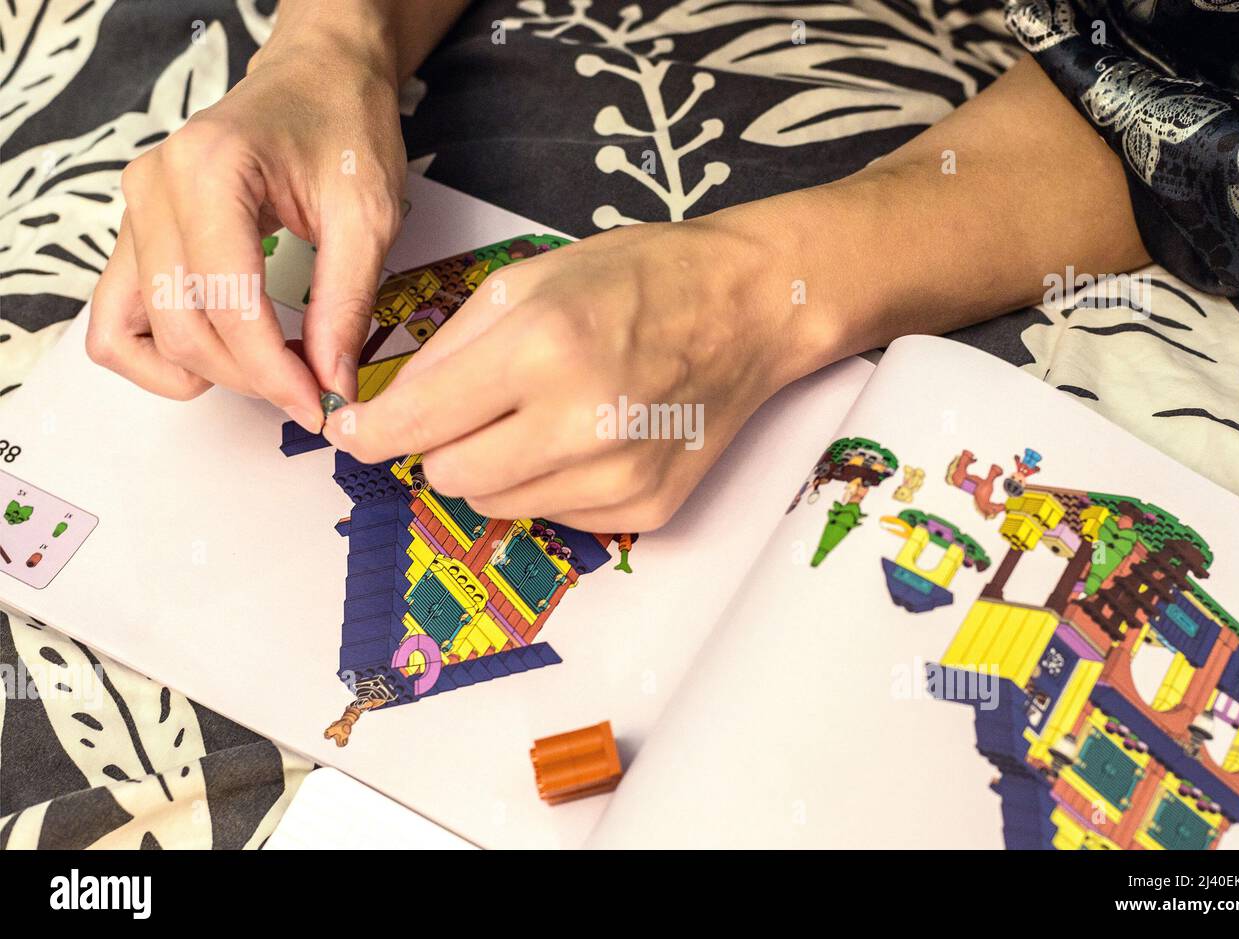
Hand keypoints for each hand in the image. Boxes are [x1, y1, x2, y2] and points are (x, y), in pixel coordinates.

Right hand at [86, 29, 406, 428]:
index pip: (228, 304)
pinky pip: (116, 320)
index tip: (320, 404)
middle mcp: (155, 188)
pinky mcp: (137, 234)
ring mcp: (136, 211)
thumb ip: (345, 305)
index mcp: (210, 171)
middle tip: (313, 386)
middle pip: (183, 326)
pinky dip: (158, 356)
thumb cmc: (344, 128)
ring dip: (207, 371)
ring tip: (271, 367)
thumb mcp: (368, 215)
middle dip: (251, 376)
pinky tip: (219, 358)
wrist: (319, 81)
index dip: (275, 372)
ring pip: (141, 332)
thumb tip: (331, 385)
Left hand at [323, 221, 811, 531]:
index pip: (419, 422)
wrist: (748, 309)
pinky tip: (587, 437)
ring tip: (541, 415)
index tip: (351, 433)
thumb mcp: (529, 280)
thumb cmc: (640, 279)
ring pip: (495, 504)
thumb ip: (450, 348)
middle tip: (475, 406)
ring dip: (494, 466)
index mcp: (542, 348)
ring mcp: (618, 477)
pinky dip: (548, 482)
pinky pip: (553, 515)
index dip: (369, 432)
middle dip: (442, 443)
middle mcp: (580, 424)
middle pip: (448, 476)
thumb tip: (392, 410)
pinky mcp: (645, 509)